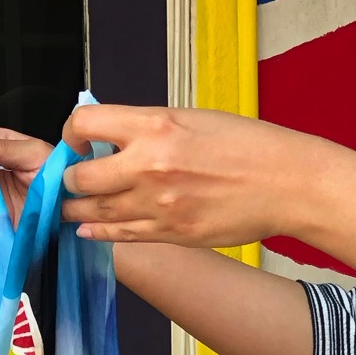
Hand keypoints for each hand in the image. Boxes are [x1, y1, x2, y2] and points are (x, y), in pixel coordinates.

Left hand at [59, 104, 309, 247]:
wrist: (285, 182)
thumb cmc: (246, 144)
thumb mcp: (191, 118)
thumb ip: (148, 127)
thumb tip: (112, 135)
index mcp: (154, 125)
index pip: (84, 124)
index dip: (72, 132)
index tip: (78, 140)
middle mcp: (148, 165)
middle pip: (79, 178)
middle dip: (70, 179)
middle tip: (73, 179)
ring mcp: (158, 205)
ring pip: (95, 213)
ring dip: (77, 210)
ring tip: (72, 207)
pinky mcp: (170, 234)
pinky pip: (120, 236)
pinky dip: (99, 233)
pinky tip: (89, 229)